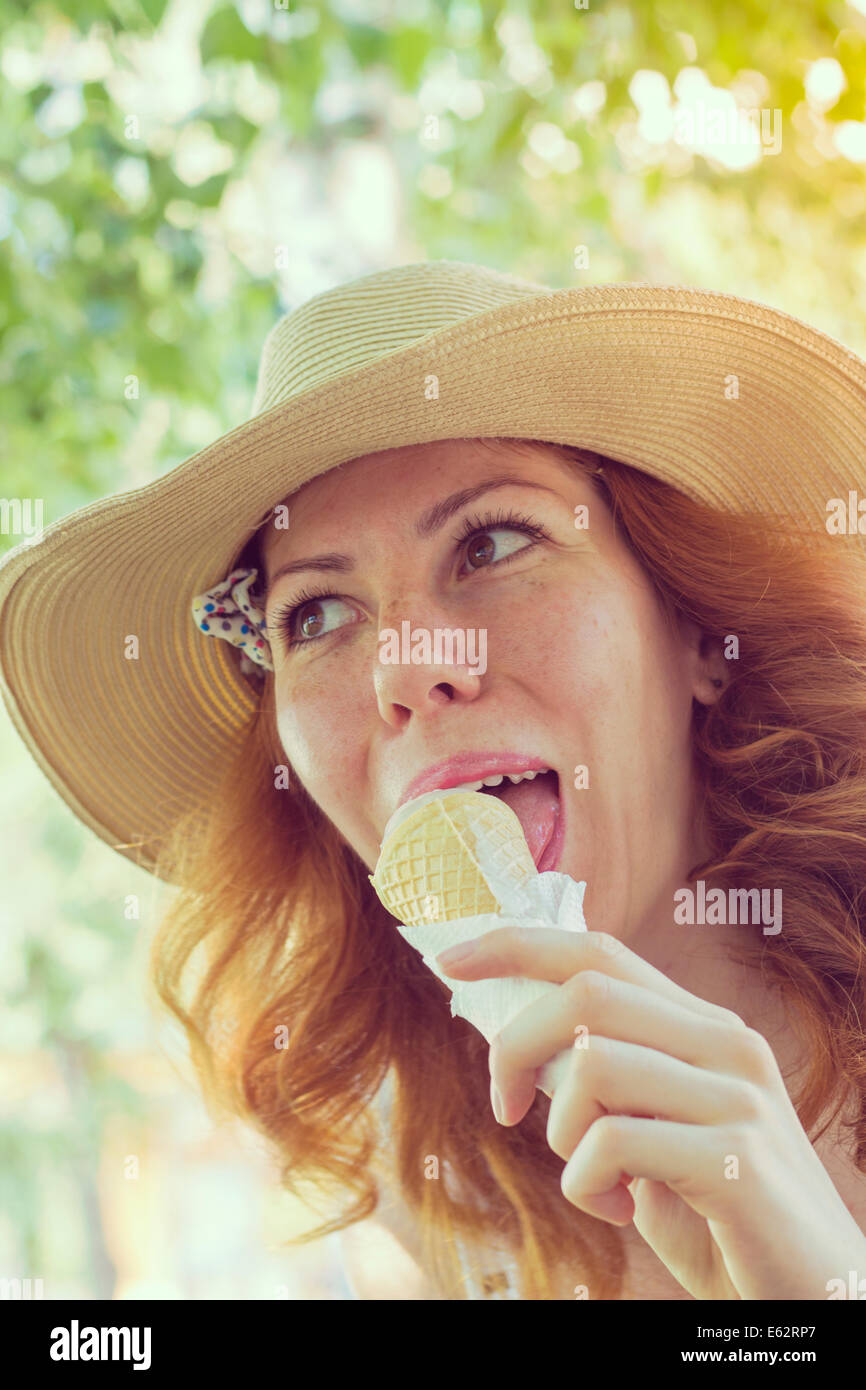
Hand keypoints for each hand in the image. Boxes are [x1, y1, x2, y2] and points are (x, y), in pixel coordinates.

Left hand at [437, 925, 865, 1299]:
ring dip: (561, 1130)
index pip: (599, 951)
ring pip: (593, 1062)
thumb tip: (515, 1040)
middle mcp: (726, 1044)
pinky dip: (587, 1183)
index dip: (517, 946)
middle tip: (506, 1107)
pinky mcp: (735, 1159)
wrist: (816, 1294)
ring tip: (594, 1178)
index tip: (452, 962)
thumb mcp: (656, 1131)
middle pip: (586, 991)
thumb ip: (608, 1081)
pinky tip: (619, 1209)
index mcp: (703, 1027)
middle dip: (515, 1044)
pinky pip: (612, 1142)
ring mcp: (737, 1097)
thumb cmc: (720, 1215)